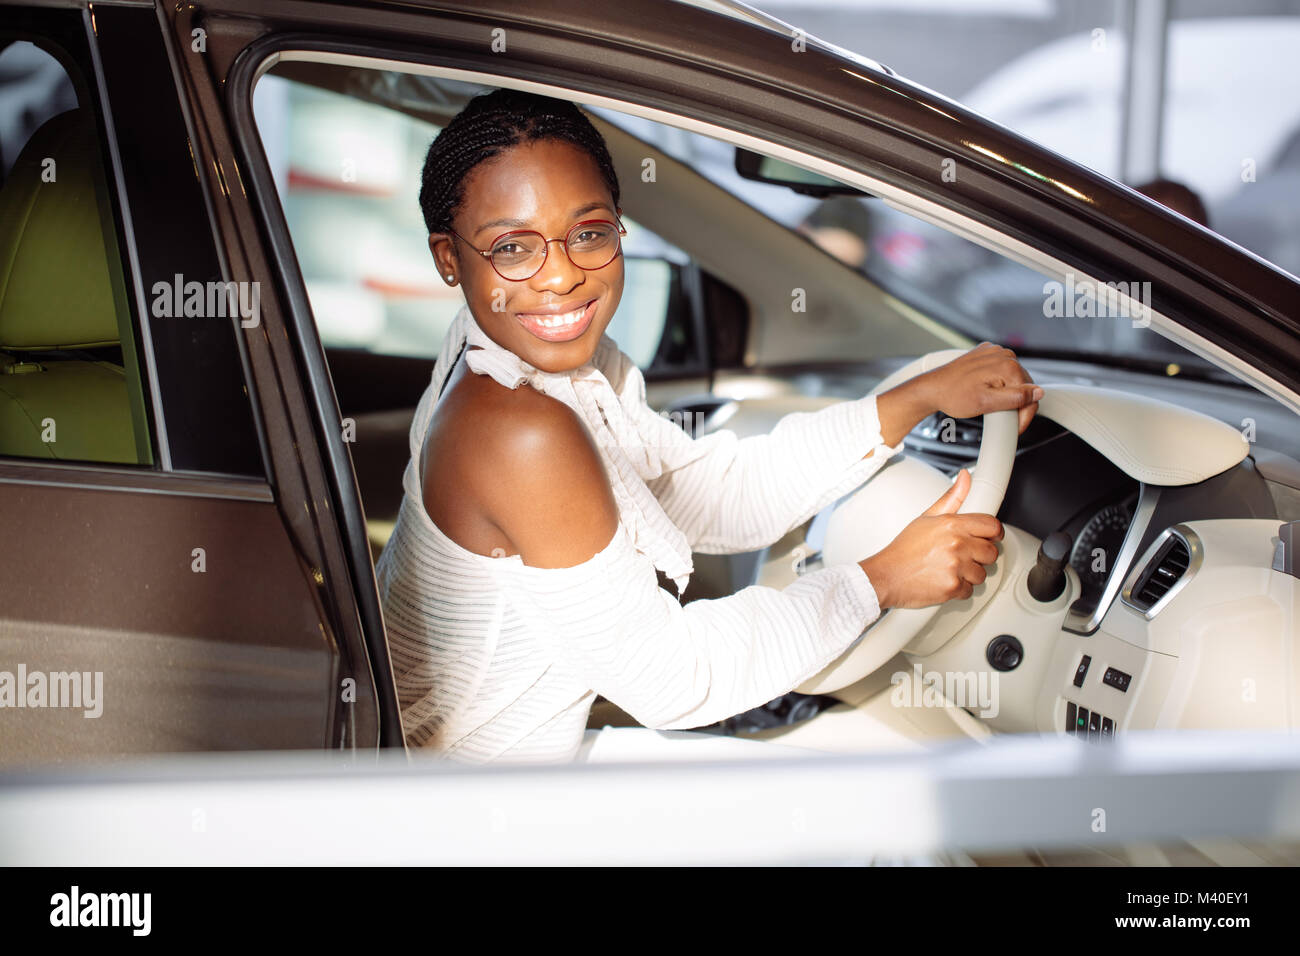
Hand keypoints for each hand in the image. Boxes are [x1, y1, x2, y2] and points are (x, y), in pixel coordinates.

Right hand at [858, 469, 1003, 609]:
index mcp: (952, 524)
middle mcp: (957, 544)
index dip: (994, 533)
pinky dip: (959, 589)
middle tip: (964, 555)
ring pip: (982, 574)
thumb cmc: (904, 549)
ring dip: (970, 574)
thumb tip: (966, 477)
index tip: (992, 537)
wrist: (886, 575)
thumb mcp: (926, 518)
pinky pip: (970, 590)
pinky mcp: (953, 587)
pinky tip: (944, 580)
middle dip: (980, 555)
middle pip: (991, 552)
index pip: (991, 526)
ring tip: (950, 569)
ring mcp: (956, 567)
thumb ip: (952, 498)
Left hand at [921, 342, 1041, 434]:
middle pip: (1024, 384)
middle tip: (1000, 417)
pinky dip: (998, 383)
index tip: (1016, 427)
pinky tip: (986, 390)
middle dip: (1016, 403)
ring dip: (1007, 393)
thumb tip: (1038, 392)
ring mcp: (994, 352)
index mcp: (1007, 364)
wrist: (932, 389)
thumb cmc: (953, 396)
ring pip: (1013, 378)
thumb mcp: (987, 403)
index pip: (1031, 392)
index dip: (1025, 414)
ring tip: (991, 404)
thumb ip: (1015, 398)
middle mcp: (1003, 354)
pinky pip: (1001, 371)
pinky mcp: (986, 354)